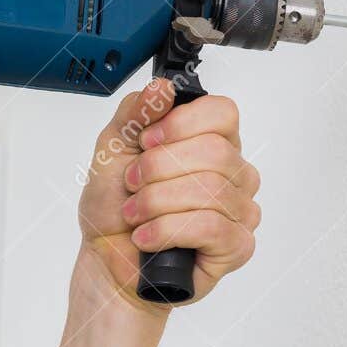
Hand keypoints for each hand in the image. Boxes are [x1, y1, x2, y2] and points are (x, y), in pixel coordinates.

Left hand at [77, 78, 261, 310]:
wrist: (106, 258)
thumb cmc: (115, 208)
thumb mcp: (113, 150)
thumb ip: (135, 114)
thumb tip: (162, 89)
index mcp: (211, 142)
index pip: (222, 112)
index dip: (180, 124)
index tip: (146, 142)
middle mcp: (233, 173)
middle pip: (215, 152)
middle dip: (158, 170)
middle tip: (132, 186)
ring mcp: (239, 209)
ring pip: (211, 189)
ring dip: (156, 202)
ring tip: (135, 214)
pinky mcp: (237, 245)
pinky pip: (211, 226)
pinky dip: (166, 229)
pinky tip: (147, 236)